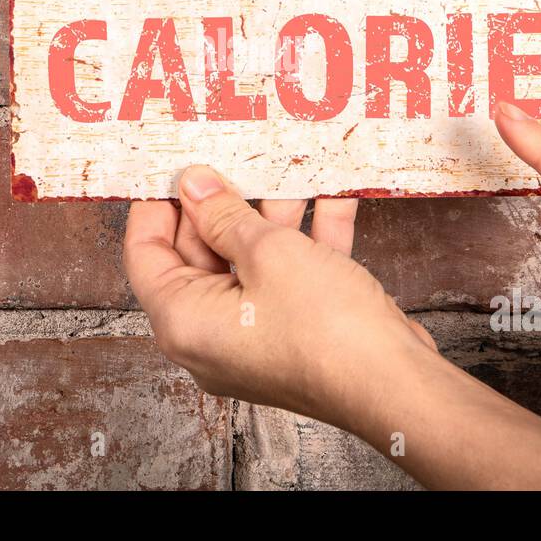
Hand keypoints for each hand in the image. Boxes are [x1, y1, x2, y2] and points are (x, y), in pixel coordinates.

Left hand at [123, 166, 435, 430]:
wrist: (395, 384)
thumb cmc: (326, 330)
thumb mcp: (269, 252)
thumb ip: (225, 214)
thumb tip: (194, 186)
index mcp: (183, 322)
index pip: (145, 256)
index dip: (155, 207)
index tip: (172, 169)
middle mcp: (210, 335)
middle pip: (200, 255)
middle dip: (224, 203)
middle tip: (235, 157)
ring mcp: (254, 335)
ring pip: (252, 262)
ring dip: (274, 214)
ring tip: (290, 168)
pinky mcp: (295, 333)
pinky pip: (289, 277)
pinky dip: (308, 239)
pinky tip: (334, 197)